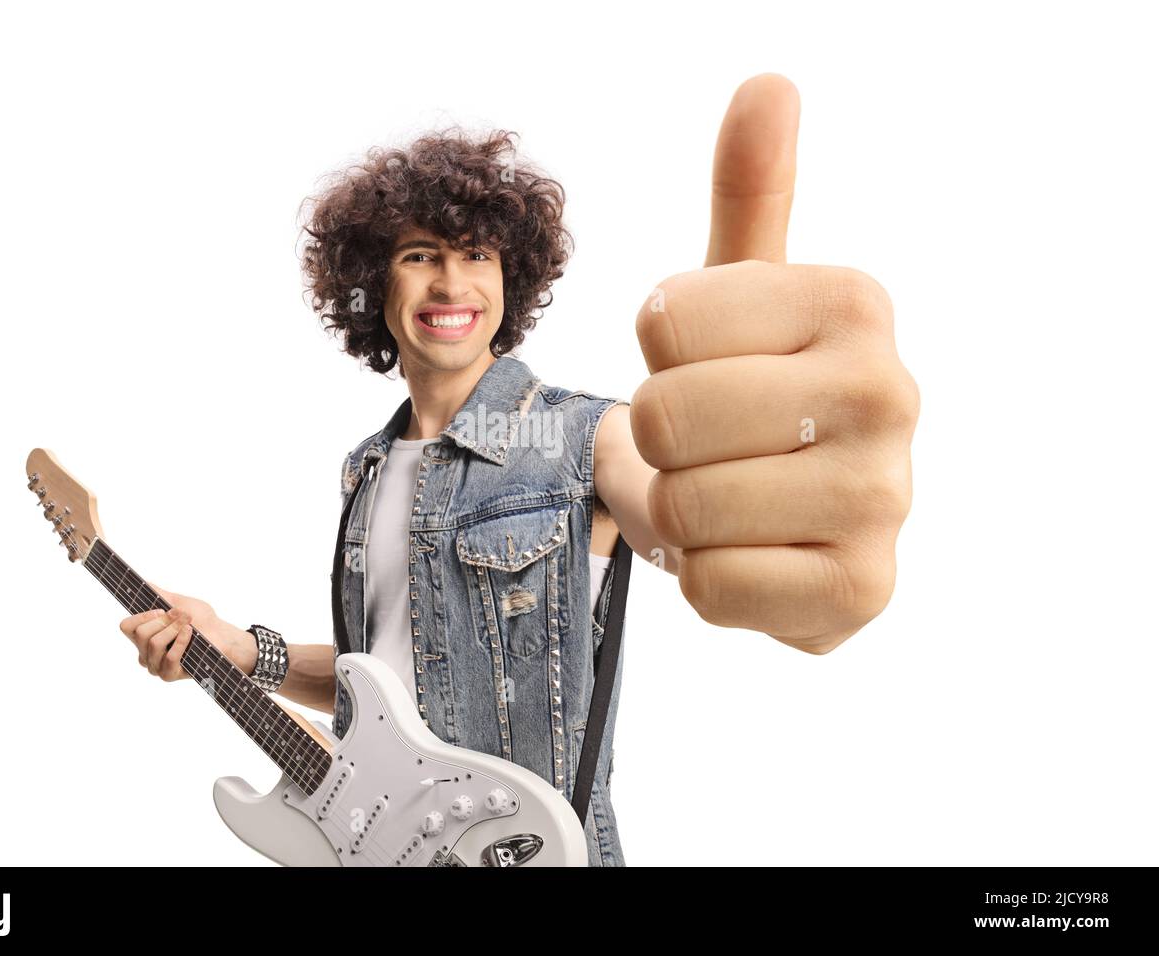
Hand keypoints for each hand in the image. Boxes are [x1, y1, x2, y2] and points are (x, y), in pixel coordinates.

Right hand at [118, 586, 254, 680]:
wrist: (222, 635)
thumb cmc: (200, 620)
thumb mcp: (178, 602)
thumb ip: (159, 594)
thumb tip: (143, 582)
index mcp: (143, 635)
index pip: (126, 626)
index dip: (142, 616)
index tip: (160, 610)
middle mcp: (145, 652)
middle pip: (141, 634)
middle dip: (164, 620)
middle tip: (181, 615)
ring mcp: (155, 666)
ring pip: (154, 644)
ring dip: (174, 629)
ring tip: (188, 624)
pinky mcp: (169, 675)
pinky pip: (169, 658)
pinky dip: (181, 642)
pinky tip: (189, 634)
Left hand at [631, 74, 918, 653]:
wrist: (795, 520)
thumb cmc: (750, 392)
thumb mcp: (742, 296)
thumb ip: (748, 197)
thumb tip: (768, 85)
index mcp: (856, 302)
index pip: (662, 319)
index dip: (655, 356)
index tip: (705, 367)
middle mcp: (891, 392)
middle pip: (665, 414)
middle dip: (656, 442)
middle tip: (703, 446)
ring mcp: (886, 499)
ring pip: (684, 506)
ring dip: (675, 513)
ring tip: (724, 499)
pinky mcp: (863, 591)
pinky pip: (709, 586)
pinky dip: (703, 578)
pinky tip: (750, 557)